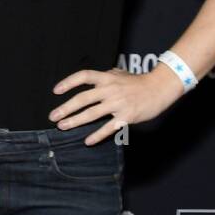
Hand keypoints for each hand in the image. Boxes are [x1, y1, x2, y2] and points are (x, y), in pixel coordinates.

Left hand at [49, 67, 183, 144]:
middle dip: (65, 108)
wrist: (161, 88)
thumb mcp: (121, 74)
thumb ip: (106, 75)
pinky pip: (109, 128)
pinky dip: (97, 135)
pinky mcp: (126, 116)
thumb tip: (93, 78)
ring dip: (75, 121)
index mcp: (107, 78)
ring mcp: (118, 103)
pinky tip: (87, 141)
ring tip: (62, 126)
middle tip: (53, 116)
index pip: (84, 76)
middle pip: (83, 98)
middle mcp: (110, 89)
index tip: (56, 91)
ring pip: (92, 113)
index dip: (68, 82)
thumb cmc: (140, 82)